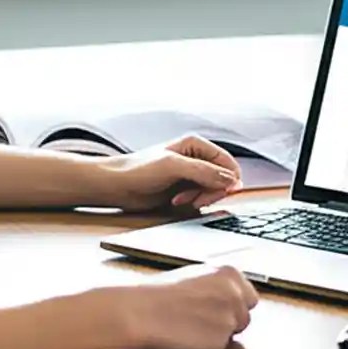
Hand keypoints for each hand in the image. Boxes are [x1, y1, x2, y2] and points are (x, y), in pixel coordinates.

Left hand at [96, 135, 243, 211]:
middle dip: (212, 191)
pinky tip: (176, 202)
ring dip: (200, 198)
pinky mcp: (184, 189)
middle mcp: (196, 158)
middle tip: (195, 200)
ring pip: (213, 190)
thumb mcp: (173, 167)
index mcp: (196, 145)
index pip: (227, 163)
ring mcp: (191, 175)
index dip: (229, 179)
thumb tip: (230, 180)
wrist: (117, 186)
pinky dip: (193, 203)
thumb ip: (203, 171)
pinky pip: (201, 198)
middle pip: (223, 179)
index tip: (224, 193)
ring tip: (180, 200)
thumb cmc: (139, 170)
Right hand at [117, 263, 258, 348]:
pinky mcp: (222, 339)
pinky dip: (208, 345)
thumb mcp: (191, 280)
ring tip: (190, 327)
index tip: (217, 307)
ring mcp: (230, 316)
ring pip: (235, 331)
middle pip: (246, 313)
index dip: (231, 303)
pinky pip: (221, 347)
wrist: (140, 313)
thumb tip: (219, 299)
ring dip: (219, 332)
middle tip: (204, 319)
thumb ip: (212, 287)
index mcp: (226, 272)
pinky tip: (188, 337)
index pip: (247, 293)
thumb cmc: (155, 296)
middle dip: (231, 318)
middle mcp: (234, 292)